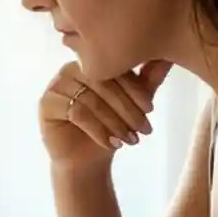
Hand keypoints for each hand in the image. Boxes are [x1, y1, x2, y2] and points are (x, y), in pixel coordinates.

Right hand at [40, 60, 172, 168]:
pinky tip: (111, 144)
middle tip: (144, 129)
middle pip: (103, 83)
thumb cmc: (109, 127)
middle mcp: (70, 68)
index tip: (151, 110)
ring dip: (115, 122)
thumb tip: (170, 56)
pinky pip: (76, 113)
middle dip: (127, 109)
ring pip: (91, 100)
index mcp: (90, 62)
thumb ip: (147, 80)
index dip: (135, 89)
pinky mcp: (46, 104)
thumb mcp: (132, 103)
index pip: (115, 68)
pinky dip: (98, 130)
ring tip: (131, 140)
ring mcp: (55, 85)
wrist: (85, 160)